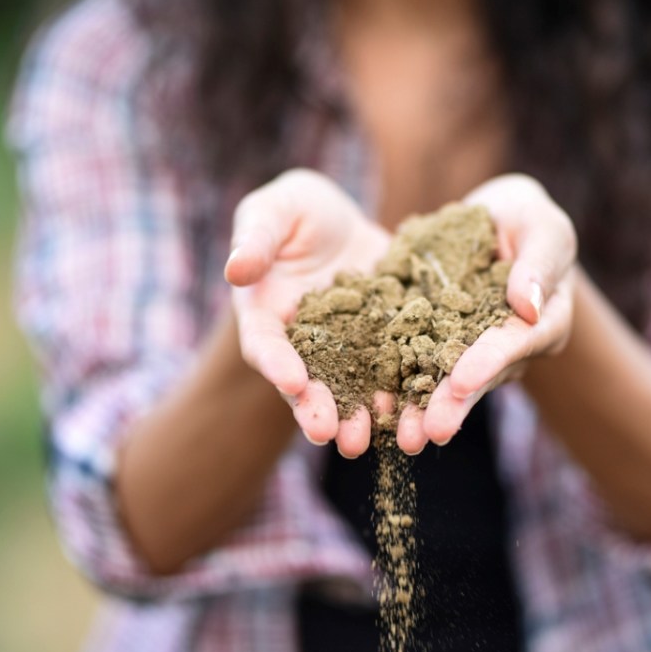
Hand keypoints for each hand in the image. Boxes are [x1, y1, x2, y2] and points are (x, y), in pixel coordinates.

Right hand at [224, 169, 390, 455]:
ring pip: (350, 390)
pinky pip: (394, 372)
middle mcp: (304, 344)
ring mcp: (345, 350)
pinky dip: (403, 395)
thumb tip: (235, 270)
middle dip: (316, 409)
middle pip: (306, 384)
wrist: (341, 221)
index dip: (276, 364)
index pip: (266, 345)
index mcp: (266, 317)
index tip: (292, 381)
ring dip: (358, 417)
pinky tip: (415, 412)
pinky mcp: (384, 344)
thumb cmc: (294, 210)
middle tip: (328, 434)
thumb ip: (256, 240)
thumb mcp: (273, 212)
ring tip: (367, 440)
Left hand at [405, 174, 577, 451]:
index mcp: (544, 322)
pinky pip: (415, 364)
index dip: (489, 362)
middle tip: (431, 429)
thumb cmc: (525, 218)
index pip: (516, 344)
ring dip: (426, 409)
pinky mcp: (435, 343)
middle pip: (481, 377)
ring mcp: (471, 351)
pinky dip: (397, 385)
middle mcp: (509, 348)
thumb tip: (528, 305)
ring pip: (447, 382)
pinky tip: (375, 407)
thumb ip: (540, 260)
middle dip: (455, 403)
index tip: (462, 380)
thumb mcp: (541, 225)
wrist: (491, 219)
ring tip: (404, 436)